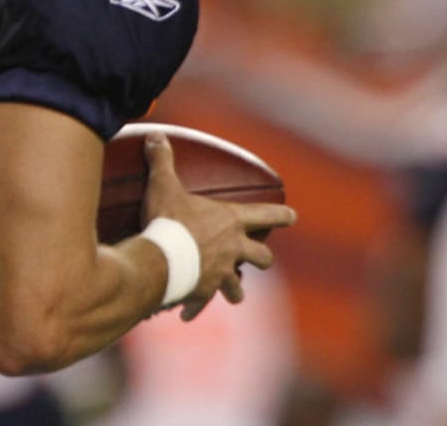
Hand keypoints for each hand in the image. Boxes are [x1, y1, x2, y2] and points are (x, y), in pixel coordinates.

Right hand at [141, 131, 295, 320]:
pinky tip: (187, 314)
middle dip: (261, 259)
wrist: (162, 260)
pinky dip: (195, 308)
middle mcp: (233, 249)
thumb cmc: (168, 220)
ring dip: (235, 290)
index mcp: (230, 222)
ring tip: (233, 295)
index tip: (293, 217)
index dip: (281, 215)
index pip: (265, 216)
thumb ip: (162, 160)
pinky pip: (202, 303)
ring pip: (237, 286)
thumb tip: (154, 135)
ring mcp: (220, 274)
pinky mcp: (203, 292)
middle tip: (261, 260)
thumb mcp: (163, 185)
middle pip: (261, 257)